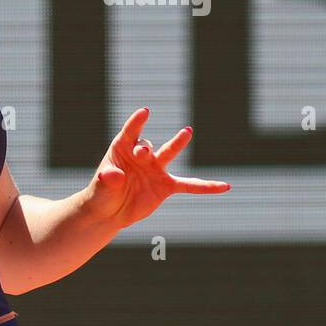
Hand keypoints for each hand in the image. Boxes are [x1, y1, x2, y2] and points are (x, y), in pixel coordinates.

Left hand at [82, 108, 230, 228]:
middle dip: (144, 148)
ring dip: (177, 143)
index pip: (128, 134)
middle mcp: (140, 156)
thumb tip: (111, 174)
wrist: (110, 213)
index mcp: (121, 151)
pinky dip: (205, 186)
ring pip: (168, 154)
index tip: (145, 112)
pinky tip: (224, 186)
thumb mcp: (101, 190)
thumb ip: (107, 181)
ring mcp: (155, 169)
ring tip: (186, 131)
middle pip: (145, 146)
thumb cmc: (101, 196)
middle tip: (143, 152)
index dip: (136, 123)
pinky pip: (188, 185)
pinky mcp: (166, 186)